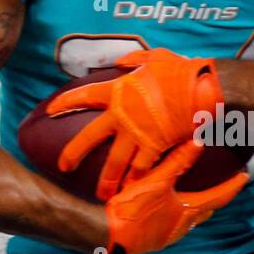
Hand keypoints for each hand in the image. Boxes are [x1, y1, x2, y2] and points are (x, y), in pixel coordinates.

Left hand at [46, 48, 222, 200]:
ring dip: (107, 180)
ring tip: (99, 195)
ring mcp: (137, 134)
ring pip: (115, 163)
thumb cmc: (181, 71)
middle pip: (89, 137)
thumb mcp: (155, 58)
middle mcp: (121, 115)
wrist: (203, 90)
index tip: (51, 110)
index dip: (66, 103)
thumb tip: (119, 62)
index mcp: (118, 91)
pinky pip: (141, 170)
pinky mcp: (155, 147)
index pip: (84, 96)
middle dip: (74, 154)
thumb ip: (134, 62)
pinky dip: (136, 182)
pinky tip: (131, 193)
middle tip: (63, 167)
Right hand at [104, 140, 247, 253]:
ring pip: (187, 221)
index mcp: (186, 212)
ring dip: (192, 208)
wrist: (104, 235)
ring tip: (190, 195)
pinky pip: (169, 226)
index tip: (244, 177)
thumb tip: (198, 142)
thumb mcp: (155, 182)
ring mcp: (165, 236)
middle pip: (204, 211)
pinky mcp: (149, 240)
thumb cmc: (131, 210)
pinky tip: (161, 210)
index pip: (217, 197)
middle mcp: (180, 227)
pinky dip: (173, 215)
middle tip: (218, 186)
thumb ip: (177, 162)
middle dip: (212, 199)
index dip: (231, 186)